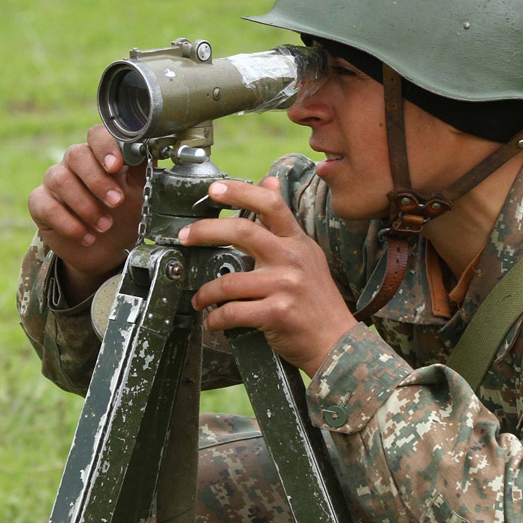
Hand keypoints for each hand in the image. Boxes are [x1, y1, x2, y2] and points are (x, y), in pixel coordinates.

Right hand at [28, 125, 144, 301]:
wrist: (109, 249)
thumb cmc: (126, 214)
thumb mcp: (141, 190)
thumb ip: (143, 167)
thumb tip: (153, 145)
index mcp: (102, 155)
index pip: (96, 135)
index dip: (105, 147)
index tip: (116, 166)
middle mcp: (75, 163)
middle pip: (76, 154)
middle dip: (98, 180)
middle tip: (117, 202)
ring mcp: (55, 181)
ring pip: (60, 179)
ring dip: (86, 205)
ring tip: (105, 226)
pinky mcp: (40, 203)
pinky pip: (45, 205)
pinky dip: (68, 223)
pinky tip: (87, 236)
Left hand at [179, 177, 356, 376]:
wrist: (336, 342)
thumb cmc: (318, 300)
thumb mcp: (308, 255)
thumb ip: (284, 224)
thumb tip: (268, 181)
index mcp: (298, 243)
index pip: (271, 205)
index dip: (241, 192)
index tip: (215, 190)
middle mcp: (292, 259)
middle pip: (243, 231)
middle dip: (206, 231)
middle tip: (185, 236)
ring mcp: (285, 286)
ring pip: (229, 281)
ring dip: (206, 292)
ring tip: (200, 299)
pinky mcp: (277, 313)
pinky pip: (233, 312)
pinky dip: (216, 319)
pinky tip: (213, 321)